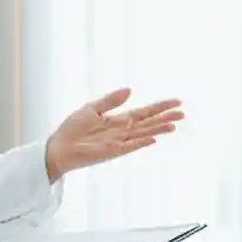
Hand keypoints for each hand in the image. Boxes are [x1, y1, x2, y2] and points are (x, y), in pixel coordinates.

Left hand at [45, 88, 184, 179]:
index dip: (159, 107)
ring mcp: (119, 142)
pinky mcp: (112, 151)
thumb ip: (111, 101)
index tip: (175, 102)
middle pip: (148, 122)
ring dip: (158, 129)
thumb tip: (130, 90)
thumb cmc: (73, 129)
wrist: (59, 147)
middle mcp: (122, 131)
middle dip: (165, 117)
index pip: (143, 112)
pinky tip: (153, 139)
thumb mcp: (92, 108)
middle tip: (182, 113)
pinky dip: (141, 142)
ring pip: (143, 133)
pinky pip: (130, 146)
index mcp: (118, 120)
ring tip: (174, 125)